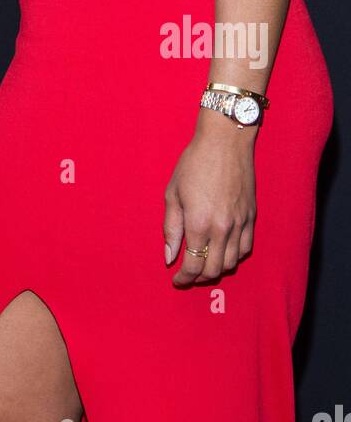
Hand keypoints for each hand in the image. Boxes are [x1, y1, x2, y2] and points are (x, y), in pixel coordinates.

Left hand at [163, 108, 256, 285]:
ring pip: (231, 263)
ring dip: (217, 269)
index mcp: (199, 223)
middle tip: (188, 274)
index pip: (193, 266)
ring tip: (204, 263)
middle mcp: (222, 228)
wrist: (225, 142)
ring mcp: (240, 223)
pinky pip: (245, 249)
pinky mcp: (252, 217)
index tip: (177, 280)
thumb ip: (171, 228)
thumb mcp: (173, 192)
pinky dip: (234, 256)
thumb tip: (170, 257)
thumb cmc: (194, 163)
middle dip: (198, 277)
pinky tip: (223, 251)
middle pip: (213, 270)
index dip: (184, 278)